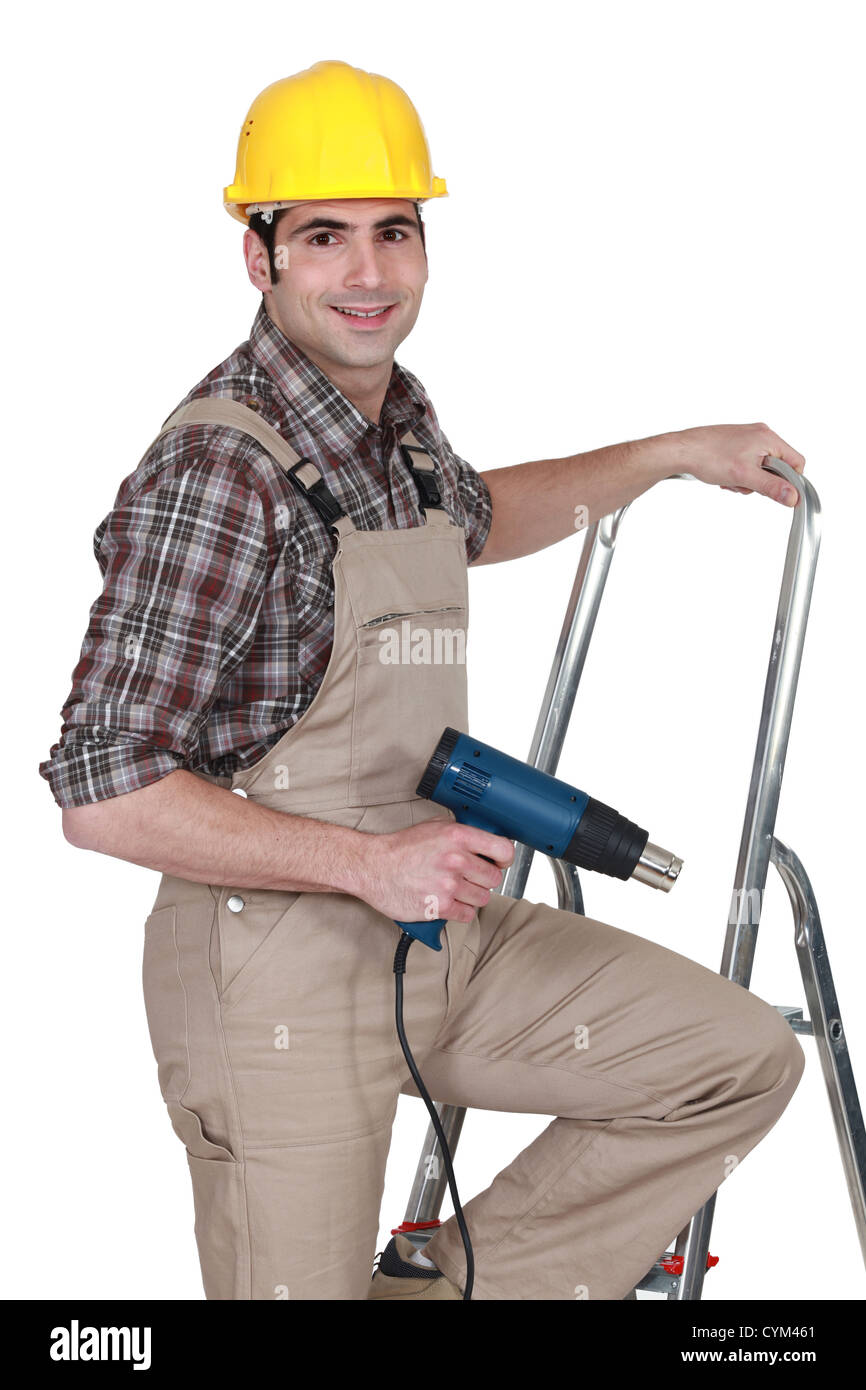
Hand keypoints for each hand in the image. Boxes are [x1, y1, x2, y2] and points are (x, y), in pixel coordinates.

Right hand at [354, 819, 514, 924]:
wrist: (373, 867)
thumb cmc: (401, 847)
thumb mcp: (434, 826)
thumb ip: (462, 832)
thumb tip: (486, 840)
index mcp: (458, 836)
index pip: (504, 850)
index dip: (504, 859)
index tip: (499, 862)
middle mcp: (457, 860)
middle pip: (495, 878)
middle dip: (483, 879)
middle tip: (468, 877)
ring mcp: (449, 885)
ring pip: (483, 898)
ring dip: (472, 896)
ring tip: (455, 889)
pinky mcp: (440, 907)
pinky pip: (467, 914)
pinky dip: (460, 911)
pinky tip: (448, 901)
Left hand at [666, 422, 805, 506]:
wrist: (681, 451)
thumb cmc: (708, 457)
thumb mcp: (744, 476)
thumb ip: (771, 487)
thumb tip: (793, 497)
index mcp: (768, 437)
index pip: (796, 462)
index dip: (791, 481)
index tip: (778, 494)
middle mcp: (760, 435)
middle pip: (778, 467)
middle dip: (761, 482)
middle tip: (744, 484)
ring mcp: (748, 439)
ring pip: (760, 469)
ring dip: (747, 481)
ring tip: (730, 480)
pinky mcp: (736, 445)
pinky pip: (748, 465)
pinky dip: (738, 475)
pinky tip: (725, 477)